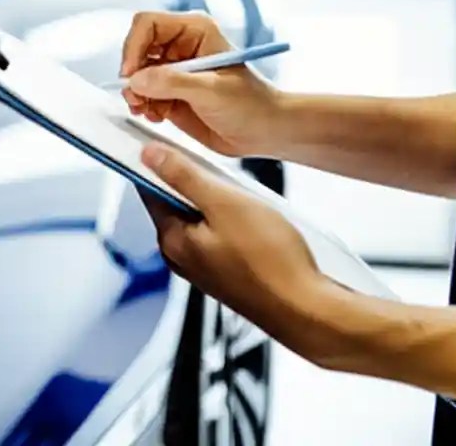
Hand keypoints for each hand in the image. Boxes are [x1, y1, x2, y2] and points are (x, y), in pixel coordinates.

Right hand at [120, 11, 283, 156]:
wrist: (265, 132)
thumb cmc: (252, 104)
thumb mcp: (212, 91)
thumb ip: (173, 82)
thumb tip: (137, 80)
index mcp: (195, 31)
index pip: (148, 24)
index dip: (133, 46)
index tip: (130, 74)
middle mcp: (181, 46)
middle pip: (137, 49)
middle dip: (133, 74)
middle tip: (137, 98)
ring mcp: (175, 70)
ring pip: (137, 74)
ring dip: (137, 94)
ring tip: (149, 111)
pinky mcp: (171, 93)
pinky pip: (143, 93)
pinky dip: (144, 106)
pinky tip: (159, 116)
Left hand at [139, 141, 340, 357]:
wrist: (307, 310)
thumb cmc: (271, 262)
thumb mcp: (225, 203)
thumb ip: (184, 177)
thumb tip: (150, 157)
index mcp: (172, 241)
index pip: (149, 190)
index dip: (157, 163)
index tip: (170, 144)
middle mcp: (183, 258)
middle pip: (177, 203)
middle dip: (198, 183)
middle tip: (224, 176)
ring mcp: (206, 268)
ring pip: (204, 219)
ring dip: (222, 202)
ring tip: (249, 202)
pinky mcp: (229, 274)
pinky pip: (223, 236)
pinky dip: (236, 222)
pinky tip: (260, 223)